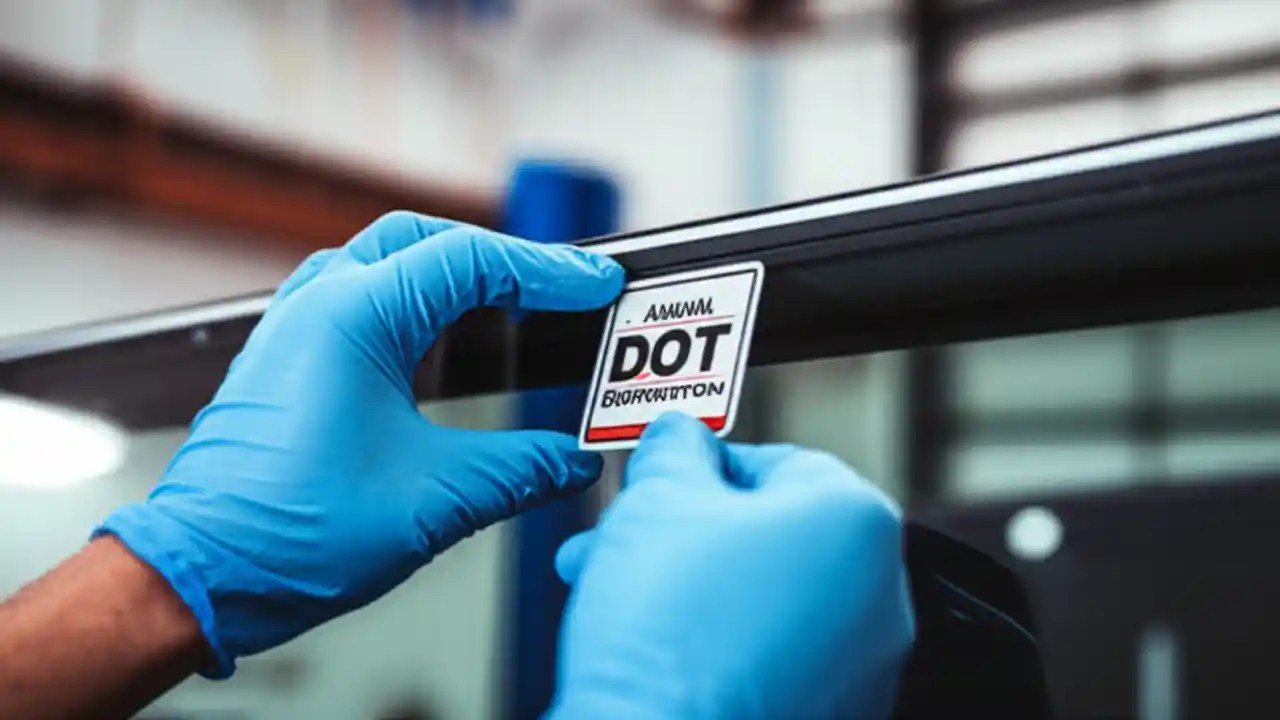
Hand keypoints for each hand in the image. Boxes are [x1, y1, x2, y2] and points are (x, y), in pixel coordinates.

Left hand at [95, 211, 624, 676]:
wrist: (200, 575)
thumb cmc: (290, 533)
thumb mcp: (434, 500)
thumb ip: (519, 470)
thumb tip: (574, 462)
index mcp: (353, 316)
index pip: (470, 261)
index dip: (547, 269)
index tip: (594, 284)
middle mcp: (317, 306)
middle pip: (425, 239)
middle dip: (499, 256)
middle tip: (557, 285)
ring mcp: (293, 329)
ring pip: (384, 261)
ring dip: (449, 271)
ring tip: (508, 302)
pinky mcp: (285, 361)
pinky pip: (354, 297)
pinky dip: (410, 300)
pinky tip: (435, 339)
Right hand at [549, 413, 914, 719]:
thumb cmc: (670, 635)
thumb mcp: (657, 498)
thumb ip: (675, 447)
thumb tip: (679, 435)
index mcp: (856, 521)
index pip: (774, 460)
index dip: (699, 465)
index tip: (659, 480)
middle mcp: (880, 595)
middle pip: (768, 534)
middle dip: (684, 531)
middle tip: (627, 535)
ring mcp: (863, 667)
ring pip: (766, 598)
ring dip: (697, 586)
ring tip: (625, 593)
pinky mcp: (832, 716)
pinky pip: (772, 657)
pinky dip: (722, 646)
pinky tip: (662, 648)